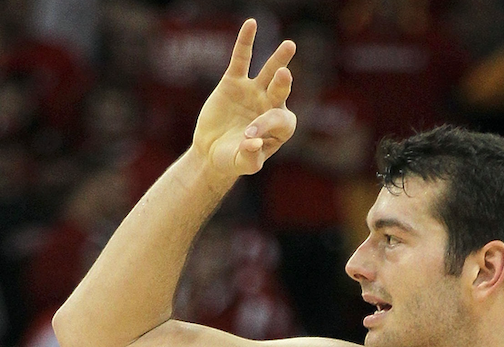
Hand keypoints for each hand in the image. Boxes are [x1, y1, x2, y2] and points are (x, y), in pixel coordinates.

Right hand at [192, 20, 296, 177]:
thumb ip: (250, 157)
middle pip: (281, 92)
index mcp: (280, 128)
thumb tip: (254, 141)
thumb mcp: (242, 164)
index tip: (249, 137)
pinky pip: (242, 59)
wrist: (213, 153)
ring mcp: (254, 91)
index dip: (265, 125)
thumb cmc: (233, 160)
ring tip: (290, 46)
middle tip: (284, 75)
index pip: (278, 119)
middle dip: (282, 85)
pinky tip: (251, 24)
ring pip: (269, 72)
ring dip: (278, 59)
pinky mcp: (234, 82)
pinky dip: (246, 42)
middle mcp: (271, 105)